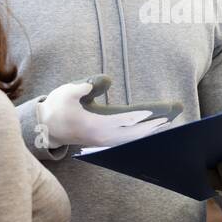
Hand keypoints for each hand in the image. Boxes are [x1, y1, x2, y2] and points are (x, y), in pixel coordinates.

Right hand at [35, 75, 182, 148]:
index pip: (127, 119)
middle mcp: (105, 137)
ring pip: (135, 139)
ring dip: (152, 131)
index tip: (161, 112)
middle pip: (136, 132)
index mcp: (97, 125)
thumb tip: (108, 80)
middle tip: (176, 113)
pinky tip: (153, 130)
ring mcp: (106, 142)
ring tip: (170, 122)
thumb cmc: (58, 107)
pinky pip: (129, 141)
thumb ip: (87, 85)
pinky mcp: (106, 142)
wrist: (46, 127)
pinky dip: (142, 136)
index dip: (145, 115)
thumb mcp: (68, 91)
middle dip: (156, 123)